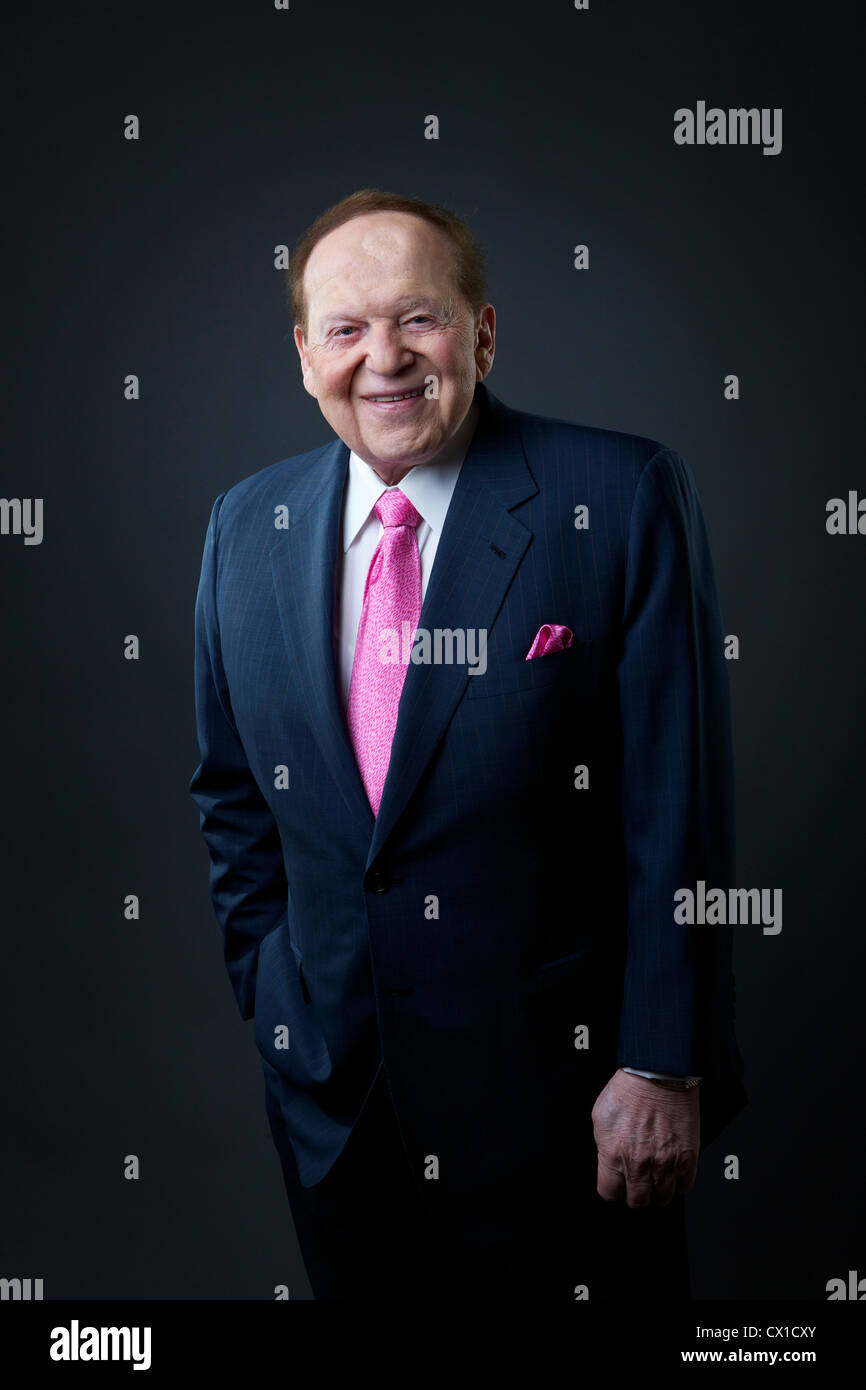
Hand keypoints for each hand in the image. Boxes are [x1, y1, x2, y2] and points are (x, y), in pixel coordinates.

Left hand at [591, 1068, 699, 1206]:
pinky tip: (671, 1173)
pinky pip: (684, 1186)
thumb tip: (608, 1162)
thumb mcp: (600, 1118)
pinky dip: (677, 1184)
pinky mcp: (687, 1158)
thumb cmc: (629, 1090)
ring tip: (655, 1179)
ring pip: (662, 1198)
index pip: (609, 1193)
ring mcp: (666, 1163)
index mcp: (614, 1155)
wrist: (659, 1074)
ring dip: (657, 1192)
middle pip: (637, 1201)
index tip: (616, 1183)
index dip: (613, 1189)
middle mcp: (640, 1164)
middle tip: (636, 1183)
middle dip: (634, 1194)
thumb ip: (604, 1146)